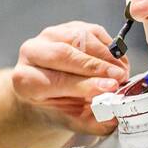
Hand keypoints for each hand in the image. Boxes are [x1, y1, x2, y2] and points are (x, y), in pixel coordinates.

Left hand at [12, 21, 128, 135]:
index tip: (110, 87)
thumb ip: (92, 121)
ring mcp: (49, 36)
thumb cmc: (61, 107)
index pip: (56, 79)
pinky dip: (109, 47)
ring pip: (81, 38)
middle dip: (97, 67)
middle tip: (120, 77)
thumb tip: (114, 116)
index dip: (85, 84)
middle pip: (65, 54)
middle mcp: (31, 53)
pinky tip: (118, 63)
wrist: (50, 92)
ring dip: (107, 56)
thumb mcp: (73, 120)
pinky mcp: (67, 26)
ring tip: (122, 72)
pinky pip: (92, 31)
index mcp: (25, 80)